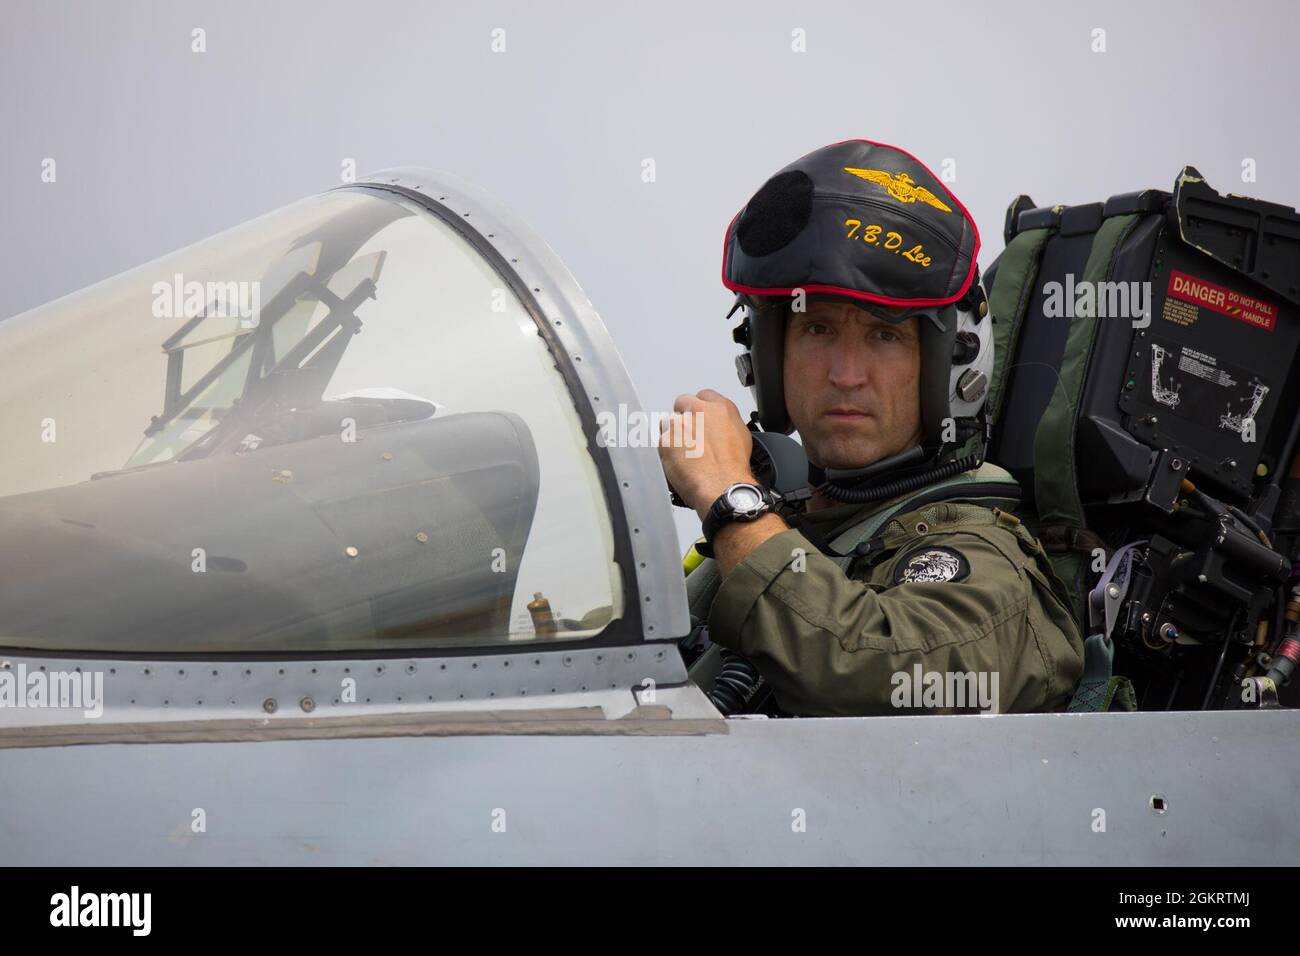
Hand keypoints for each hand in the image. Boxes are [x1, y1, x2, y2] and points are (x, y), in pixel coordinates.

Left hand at [658, 389, 756, 519]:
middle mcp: (699, 411)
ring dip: (673, 435)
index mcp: (720, 408)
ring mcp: (680, 424)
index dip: (700, 409)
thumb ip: (724, 424)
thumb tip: (718, 427)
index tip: (700, 419)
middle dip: (683, 418)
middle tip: (690, 438)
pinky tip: (678, 464)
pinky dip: (666, 453)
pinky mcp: (665, 440)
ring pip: (668, 423)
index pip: (704, 396)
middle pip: (682, 403)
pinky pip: (660, 443)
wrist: (723, 486)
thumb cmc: (733, 468)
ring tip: (684, 455)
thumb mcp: (741, 437)